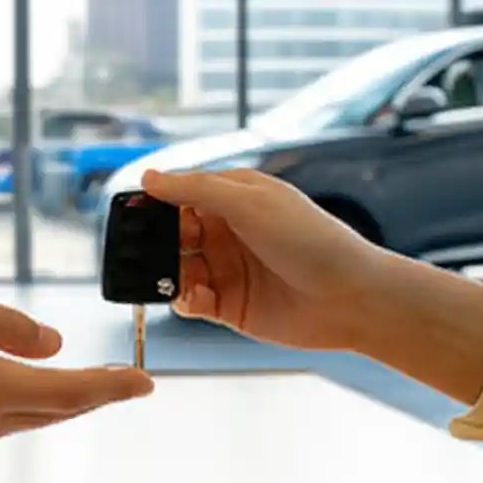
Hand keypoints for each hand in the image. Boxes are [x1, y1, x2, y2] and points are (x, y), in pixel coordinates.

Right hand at [0, 284, 153, 455]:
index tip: (145, 382)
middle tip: (123, 380)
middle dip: (92, 393)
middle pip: (55, 411)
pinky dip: (17, 404)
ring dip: (54, 399)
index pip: (71, 392)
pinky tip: (13, 384)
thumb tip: (53, 343)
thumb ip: (6, 324)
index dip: (113, 386)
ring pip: (26, 418)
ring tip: (76, 377)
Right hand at [141, 168, 388, 349]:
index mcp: (233, 198)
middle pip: (171, 233)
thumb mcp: (250, 203)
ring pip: (175, 269)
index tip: (131, 213)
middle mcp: (226, 232)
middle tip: (140, 252)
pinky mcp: (228, 306)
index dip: (154, 203)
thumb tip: (149, 177)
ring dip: (164, 273)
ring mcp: (226, 269)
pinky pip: (189, 301)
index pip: (179, 194)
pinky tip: (192, 298)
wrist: (351, 297)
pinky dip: (182, 300)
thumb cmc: (310, 240)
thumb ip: (195, 189)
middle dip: (152, 242)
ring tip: (169, 278)